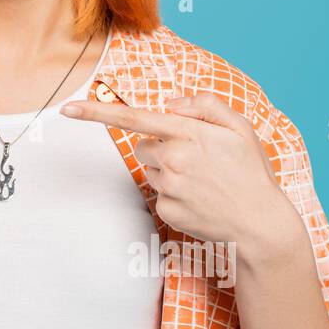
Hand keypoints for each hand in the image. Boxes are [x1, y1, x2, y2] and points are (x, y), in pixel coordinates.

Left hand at [60, 92, 297, 252]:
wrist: (261, 225)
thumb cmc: (250, 172)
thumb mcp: (239, 127)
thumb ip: (205, 105)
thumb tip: (170, 104)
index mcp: (189, 134)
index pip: (134, 118)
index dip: (97, 112)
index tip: (67, 108)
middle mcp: (174, 159)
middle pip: (143, 146)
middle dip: (161, 148)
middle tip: (196, 160)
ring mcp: (169, 188)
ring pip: (151, 170)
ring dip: (169, 172)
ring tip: (203, 181)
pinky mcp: (167, 211)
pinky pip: (159, 195)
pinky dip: (175, 195)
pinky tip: (199, 199)